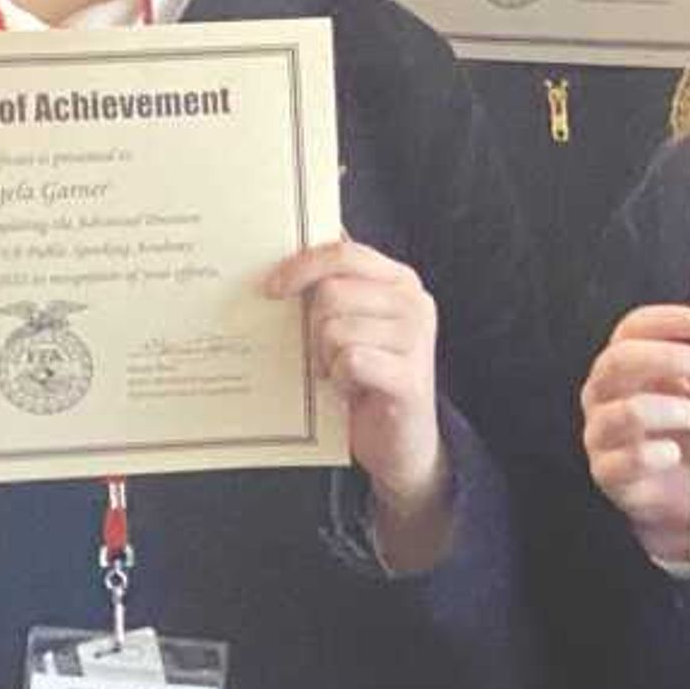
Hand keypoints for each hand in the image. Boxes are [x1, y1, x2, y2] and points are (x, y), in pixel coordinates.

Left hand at [270, 240, 449, 561]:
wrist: (401, 442)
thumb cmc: (367, 377)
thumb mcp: (352, 323)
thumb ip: (334, 286)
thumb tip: (286, 246)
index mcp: (400, 281)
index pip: (344, 253)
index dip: (302, 266)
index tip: (272, 288)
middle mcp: (415, 303)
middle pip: (333, 292)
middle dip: (312, 327)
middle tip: (323, 353)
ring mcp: (417, 340)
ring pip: (336, 329)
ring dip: (325, 358)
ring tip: (340, 374)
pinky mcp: (410, 378)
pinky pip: (350, 361)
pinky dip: (339, 379)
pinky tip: (350, 390)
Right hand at [583, 303, 689, 563]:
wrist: (686, 495)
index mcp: (628, 366)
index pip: (634, 329)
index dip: (667, 321)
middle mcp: (607, 394)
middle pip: (619, 361)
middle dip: (666, 358)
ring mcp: (603, 434)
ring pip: (620, 412)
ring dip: (661, 409)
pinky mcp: (610, 474)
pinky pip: (621, 462)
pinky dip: (649, 455)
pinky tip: (673, 453)